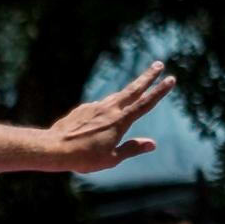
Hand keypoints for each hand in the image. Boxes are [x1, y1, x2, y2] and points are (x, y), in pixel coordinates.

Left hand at [38, 62, 172, 174]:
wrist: (53, 148)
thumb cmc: (83, 158)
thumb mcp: (111, 159)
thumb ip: (132, 149)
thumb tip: (152, 144)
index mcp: (120, 121)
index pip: (145, 103)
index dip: (159, 91)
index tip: (171, 78)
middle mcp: (109, 109)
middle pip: (133, 89)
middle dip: (148, 77)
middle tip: (159, 64)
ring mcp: (95, 106)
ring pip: (116, 96)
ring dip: (128, 92)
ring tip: (136, 89)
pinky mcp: (83, 109)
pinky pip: (98, 107)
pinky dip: (105, 109)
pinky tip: (100, 119)